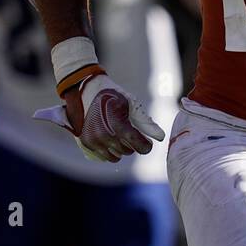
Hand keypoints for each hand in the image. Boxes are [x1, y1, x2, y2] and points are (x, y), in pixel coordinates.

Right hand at [35, 73, 164, 163]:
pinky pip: (104, 156)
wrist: (86, 89)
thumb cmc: (112, 95)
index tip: (147, 143)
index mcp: (117, 124)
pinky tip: (109, 138)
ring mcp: (93, 140)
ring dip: (121, 148)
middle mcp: (104, 135)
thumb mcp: (131, 104)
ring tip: (119, 134)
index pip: (138, 145)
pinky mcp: (86, 143)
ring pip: (116, 156)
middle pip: (128, 151)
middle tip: (130, 131)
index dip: (146, 146)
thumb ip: (145, 123)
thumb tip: (160, 137)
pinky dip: (109, 150)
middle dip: (132, 143)